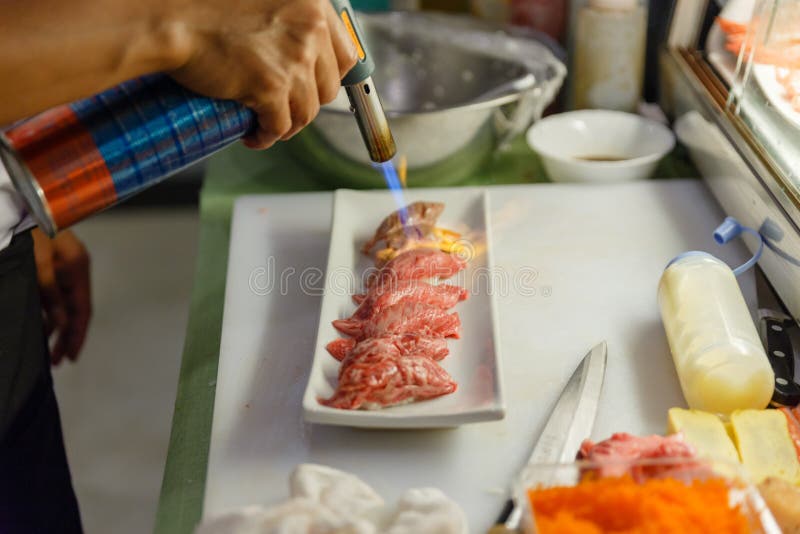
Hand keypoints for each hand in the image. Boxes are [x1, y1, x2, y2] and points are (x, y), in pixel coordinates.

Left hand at [31, 229, 91, 365]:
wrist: (19, 204)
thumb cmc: (27, 231)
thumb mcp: (37, 262)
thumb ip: (50, 294)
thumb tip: (62, 325)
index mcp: (78, 267)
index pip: (83, 309)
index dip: (77, 335)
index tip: (71, 358)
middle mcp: (73, 269)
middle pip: (74, 311)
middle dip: (66, 337)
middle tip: (56, 362)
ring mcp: (61, 268)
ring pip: (62, 305)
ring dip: (55, 328)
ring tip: (46, 351)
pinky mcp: (48, 266)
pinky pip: (51, 296)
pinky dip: (47, 314)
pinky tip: (40, 327)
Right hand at [169, 0, 358, 148]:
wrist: (171, 17)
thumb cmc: (205, 6)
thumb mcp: (263, 1)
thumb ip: (290, 21)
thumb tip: (307, 55)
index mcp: (313, 5)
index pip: (345, 53)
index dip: (329, 76)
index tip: (316, 87)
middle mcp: (310, 30)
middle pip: (328, 88)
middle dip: (306, 102)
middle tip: (283, 106)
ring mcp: (293, 60)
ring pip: (306, 113)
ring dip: (287, 124)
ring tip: (265, 123)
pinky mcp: (271, 87)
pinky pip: (280, 127)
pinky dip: (266, 136)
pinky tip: (253, 135)